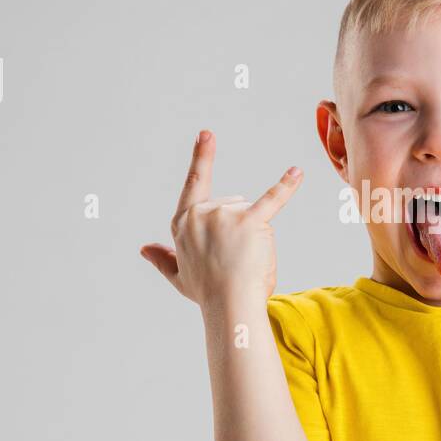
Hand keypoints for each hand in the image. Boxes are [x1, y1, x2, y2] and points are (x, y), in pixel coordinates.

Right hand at [139, 130, 303, 307]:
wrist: (228, 306)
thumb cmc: (207, 294)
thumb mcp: (179, 276)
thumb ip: (163, 259)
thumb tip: (144, 249)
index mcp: (183, 223)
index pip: (194, 186)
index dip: (203, 159)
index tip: (207, 134)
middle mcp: (201, 213)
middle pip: (232, 205)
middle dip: (240, 229)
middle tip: (235, 260)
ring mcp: (224, 214)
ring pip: (251, 212)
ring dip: (255, 235)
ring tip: (248, 261)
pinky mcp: (250, 220)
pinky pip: (272, 200)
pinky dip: (286, 187)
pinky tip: (296, 173)